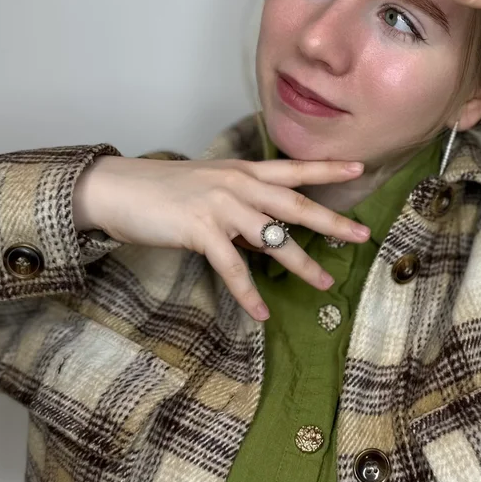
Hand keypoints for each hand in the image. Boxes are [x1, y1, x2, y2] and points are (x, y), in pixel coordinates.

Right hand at [73, 155, 370, 320]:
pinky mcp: (200, 230)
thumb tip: (267, 233)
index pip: (293, 169)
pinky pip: (233, 267)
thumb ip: (241, 207)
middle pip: (296, 204)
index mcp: (242, 171)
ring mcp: (220, 206)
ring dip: (300, 265)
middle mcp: (237, 184)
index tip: (359, 168)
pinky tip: (260, 313)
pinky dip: (247, 293)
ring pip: (272, 238)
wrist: (117, 189)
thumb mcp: (209, 189)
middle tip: (363, 236)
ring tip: (323, 285)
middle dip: (332, 222)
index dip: (327, 169)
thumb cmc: (161, 191)